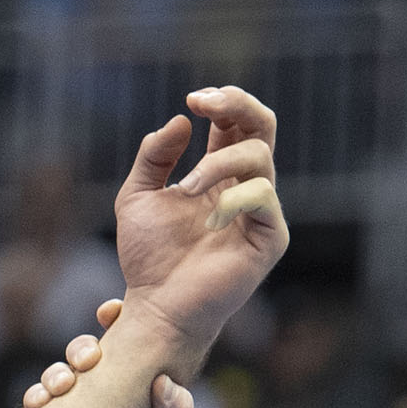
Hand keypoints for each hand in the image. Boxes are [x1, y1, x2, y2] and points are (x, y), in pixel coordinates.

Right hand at [24, 300, 197, 407]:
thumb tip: (167, 385)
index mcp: (136, 381)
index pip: (124, 338)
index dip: (114, 318)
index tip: (108, 312)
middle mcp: (105, 389)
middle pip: (85, 354)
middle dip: (80, 349)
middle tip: (85, 360)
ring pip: (58, 376)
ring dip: (55, 374)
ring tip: (61, 386)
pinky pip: (39, 407)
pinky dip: (35, 399)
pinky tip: (37, 405)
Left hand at [108, 86, 288, 371]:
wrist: (155, 307)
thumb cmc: (148, 258)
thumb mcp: (137, 196)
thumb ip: (154, 156)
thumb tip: (181, 120)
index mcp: (219, 174)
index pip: (236, 121)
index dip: (221, 101)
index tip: (192, 99)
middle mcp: (245, 187)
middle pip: (263, 125)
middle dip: (237, 103)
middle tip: (202, 102)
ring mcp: (261, 212)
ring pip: (259, 156)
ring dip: (217, 163)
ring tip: (185, 189)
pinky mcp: (269, 238)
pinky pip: (262, 198)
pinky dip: (232, 197)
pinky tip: (208, 217)